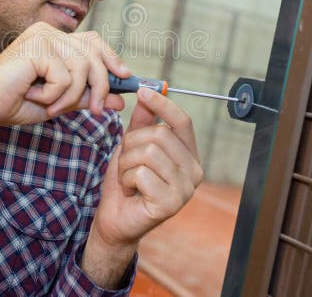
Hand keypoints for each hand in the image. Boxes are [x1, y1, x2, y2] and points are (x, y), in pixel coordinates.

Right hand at [0, 22, 128, 145]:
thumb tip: (119, 99)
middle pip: (94, 54)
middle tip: (95, 111)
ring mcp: (42, 37)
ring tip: (52, 107)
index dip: (112, 58)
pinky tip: (34, 96)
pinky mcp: (37, 48)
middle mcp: (49, 32)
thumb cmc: (16, 102)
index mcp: (53, 38)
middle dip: (100, 85)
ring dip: (71, 95)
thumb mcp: (60, 101)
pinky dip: (54, 95)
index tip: (125, 78)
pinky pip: (65, 77)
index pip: (94, 41)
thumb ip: (87, 96)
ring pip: (83, 67)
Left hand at [85, 87, 201, 262]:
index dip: (163, 104)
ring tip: (127, 177)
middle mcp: (194, 172)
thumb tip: (147, 92)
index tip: (143, 91)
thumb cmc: (127, 183)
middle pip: (160, 134)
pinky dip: (126, 179)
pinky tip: (130, 191)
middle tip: (126, 161)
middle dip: (131, 143)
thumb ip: (142, 122)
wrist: (116, 220)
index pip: (183, 122)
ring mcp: (185, 190)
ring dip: (126, 163)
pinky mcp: (170, 204)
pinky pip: (141, 173)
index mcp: (189, 155)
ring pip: (148, 152)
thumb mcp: (132, 146)